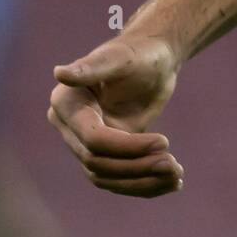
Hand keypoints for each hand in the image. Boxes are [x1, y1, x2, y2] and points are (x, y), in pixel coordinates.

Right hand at [48, 34, 183, 196]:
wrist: (153, 61)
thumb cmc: (137, 52)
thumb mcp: (120, 57)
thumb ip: (93, 67)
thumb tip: (59, 73)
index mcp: (66, 103)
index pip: (93, 139)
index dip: (128, 146)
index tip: (166, 142)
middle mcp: (70, 128)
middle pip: (99, 163)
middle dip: (138, 167)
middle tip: (175, 166)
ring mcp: (85, 144)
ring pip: (107, 177)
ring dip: (142, 182)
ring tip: (177, 177)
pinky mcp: (106, 154)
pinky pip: (119, 178)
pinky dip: (145, 184)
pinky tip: (172, 183)